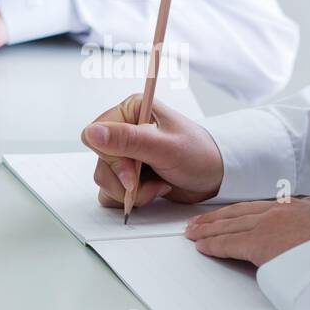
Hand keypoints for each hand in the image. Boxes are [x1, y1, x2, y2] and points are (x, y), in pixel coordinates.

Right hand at [81, 95, 224, 209]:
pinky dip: (130, 199)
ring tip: (158, 187)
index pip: (95, 135)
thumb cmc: (199, 155)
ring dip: (130, 192)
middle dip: (125, 181)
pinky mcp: (129, 174)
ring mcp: (126, 154)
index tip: (134, 174)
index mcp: (131, 110)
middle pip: (100, 162)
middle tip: (152, 185)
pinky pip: (111, 192)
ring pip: (104, 180)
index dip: (112, 159)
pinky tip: (154, 191)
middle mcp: (125, 130)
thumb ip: (128, 139)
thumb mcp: (165, 147)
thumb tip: (92, 132)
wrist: (217, 177)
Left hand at [185, 197, 309, 265]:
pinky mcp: (259, 244)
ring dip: (209, 230)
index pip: (264, 208)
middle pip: (242, 213)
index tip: (231, 216)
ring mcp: (271, 225)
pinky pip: (229, 243)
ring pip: (231, 226)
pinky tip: (201, 247)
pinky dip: (212, 245)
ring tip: (194, 234)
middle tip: (200, 223)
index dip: (242, 213)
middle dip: (218, 218)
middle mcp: (285, 210)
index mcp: (305, 207)